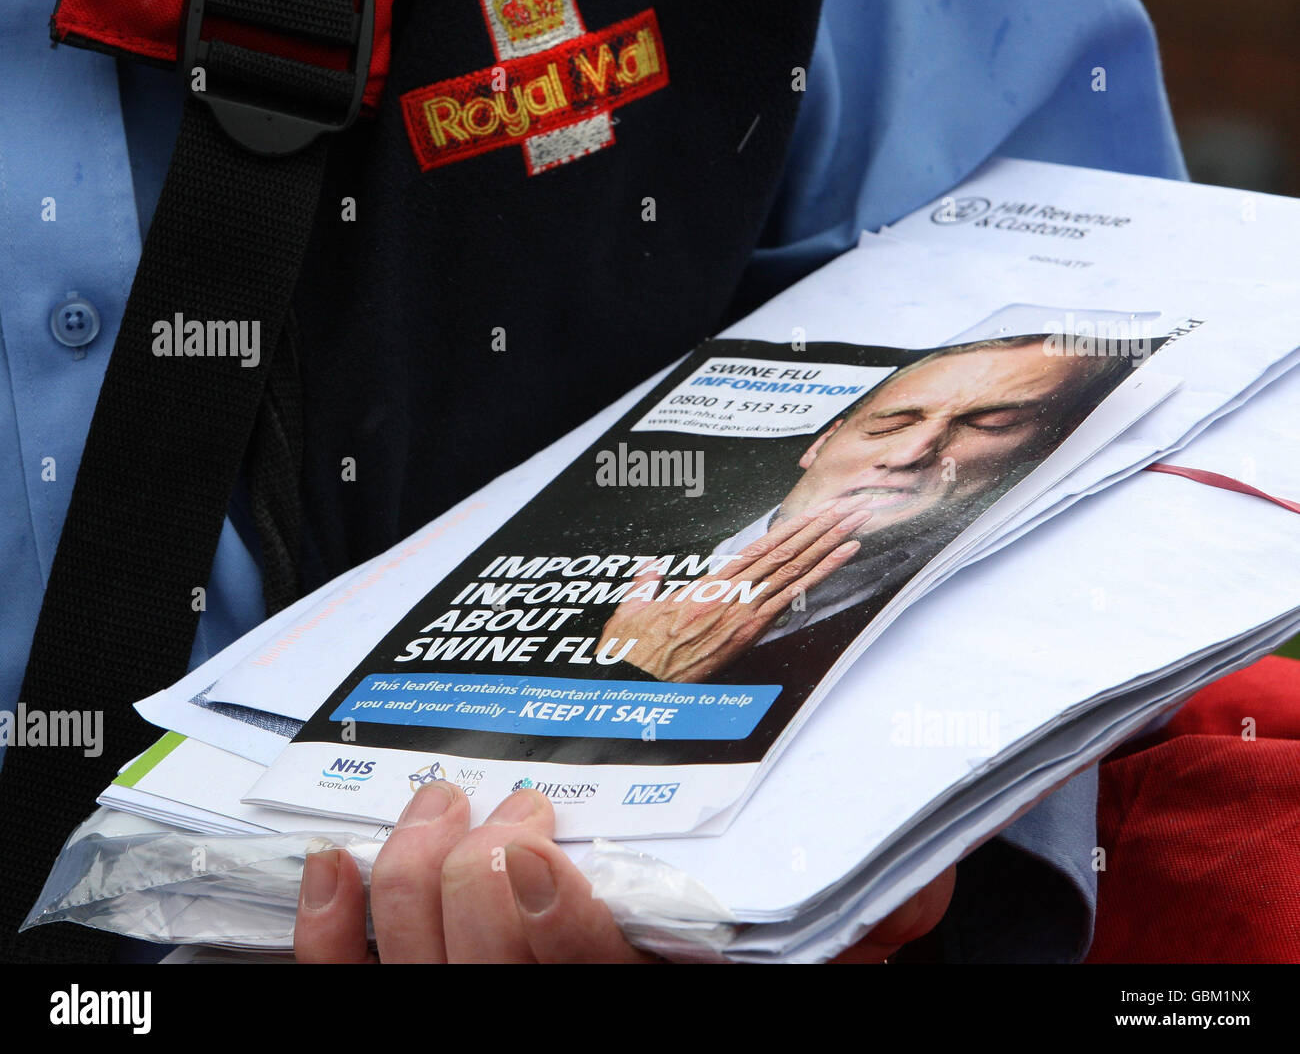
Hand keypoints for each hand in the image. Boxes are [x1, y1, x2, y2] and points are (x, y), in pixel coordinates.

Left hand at [294, 782, 954, 963]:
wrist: (625, 1014)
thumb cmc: (723, 984)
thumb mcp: (798, 977)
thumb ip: (853, 937)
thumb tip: (913, 889)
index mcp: (642, 1009)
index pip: (580, 979)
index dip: (548, 919)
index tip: (538, 844)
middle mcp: (538, 1025)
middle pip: (476, 950)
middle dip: (482, 861)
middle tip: (518, 807)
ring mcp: (458, 1026)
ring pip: (403, 956)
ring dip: (411, 863)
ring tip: (443, 805)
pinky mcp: (404, 1019)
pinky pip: (340, 988)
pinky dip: (329, 925)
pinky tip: (340, 861)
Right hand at [602, 497, 873, 681]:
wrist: (636, 682)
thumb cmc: (634, 651)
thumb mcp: (633, 609)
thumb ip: (647, 585)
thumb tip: (650, 569)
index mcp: (707, 586)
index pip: (760, 548)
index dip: (792, 527)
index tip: (817, 512)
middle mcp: (731, 594)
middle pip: (785, 552)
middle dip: (819, 528)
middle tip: (849, 507)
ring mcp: (743, 614)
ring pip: (794, 569)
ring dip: (828, 545)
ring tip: (854, 524)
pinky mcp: (748, 635)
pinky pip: (791, 599)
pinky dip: (819, 576)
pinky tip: (841, 559)